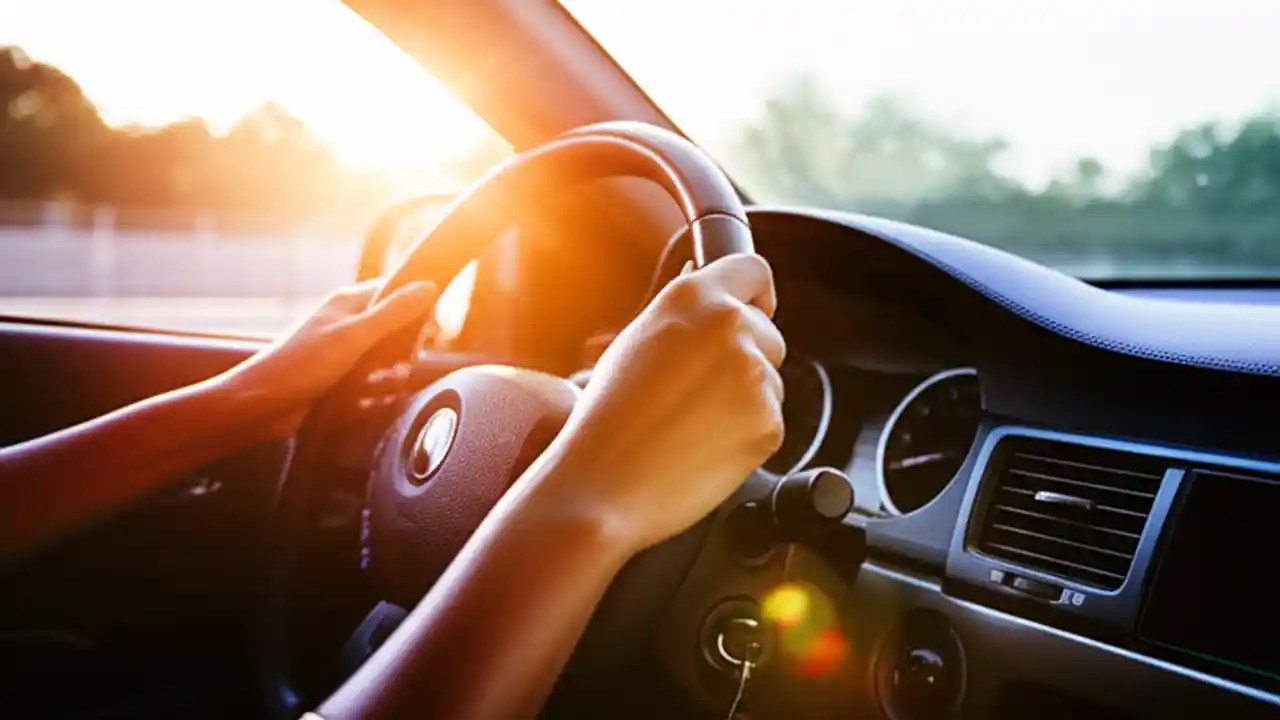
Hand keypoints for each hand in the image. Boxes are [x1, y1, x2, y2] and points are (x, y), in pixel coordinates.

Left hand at [220, 279, 438, 437]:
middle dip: (400, 357)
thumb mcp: (352, 337)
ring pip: (388, 365)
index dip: (414, 310)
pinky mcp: (342, 381)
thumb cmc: (298, 366)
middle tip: (389, 369)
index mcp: (348, 303)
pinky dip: (371, 398)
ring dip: (385, 381)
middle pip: (398, 334)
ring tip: (369, 389)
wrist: (259, 407)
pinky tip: (360, 402)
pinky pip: (373, 387)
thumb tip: (427, 287)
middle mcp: (348, 325)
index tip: (423, 332)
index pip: (396, 292)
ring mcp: (345, 354)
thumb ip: (392, 313)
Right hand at [539, 254, 784, 552]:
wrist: (605, 483)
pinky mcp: (769, 420)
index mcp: (693, 297)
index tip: (756, 311)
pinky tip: (704, 445)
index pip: (754, 270)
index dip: (757, 295)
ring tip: (693, 423)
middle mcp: (730, 325)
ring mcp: (754, 373)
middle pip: (770, 333)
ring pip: (772, 380)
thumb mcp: (635, 342)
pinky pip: (770, 420)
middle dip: (749, 358)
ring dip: (746, 399)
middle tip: (702, 391)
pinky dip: (747, 435)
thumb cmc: (608, 419)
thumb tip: (710, 297)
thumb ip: (683, 317)